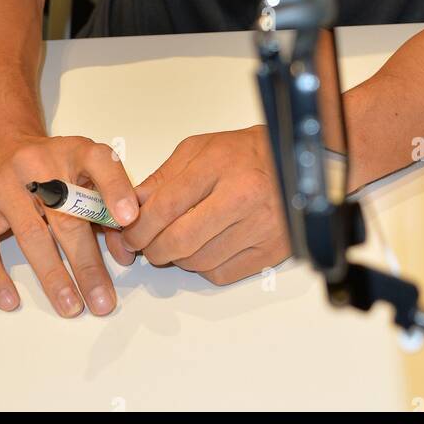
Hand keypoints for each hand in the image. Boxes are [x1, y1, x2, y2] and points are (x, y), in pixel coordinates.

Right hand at [0, 133, 140, 315]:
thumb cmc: (46, 167)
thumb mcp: (79, 170)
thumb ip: (103, 205)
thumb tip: (123, 253)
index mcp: (71, 151)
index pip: (99, 161)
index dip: (116, 189)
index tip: (129, 219)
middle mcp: (36, 164)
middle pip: (66, 217)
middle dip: (87, 263)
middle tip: (103, 300)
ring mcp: (1, 186)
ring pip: (31, 236)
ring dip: (53, 276)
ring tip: (71, 306)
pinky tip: (11, 300)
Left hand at [110, 126, 290, 285]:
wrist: (293, 160)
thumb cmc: (244, 153)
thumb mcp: (199, 150)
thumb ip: (163, 178)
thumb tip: (133, 207)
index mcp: (219, 165)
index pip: (165, 206)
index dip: (139, 227)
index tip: (129, 234)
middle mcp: (242, 196)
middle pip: (179, 240)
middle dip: (153, 249)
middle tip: (147, 246)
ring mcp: (259, 226)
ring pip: (198, 262)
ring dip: (179, 258)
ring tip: (180, 241)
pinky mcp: (272, 250)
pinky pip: (221, 273)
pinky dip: (204, 267)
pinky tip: (206, 248)